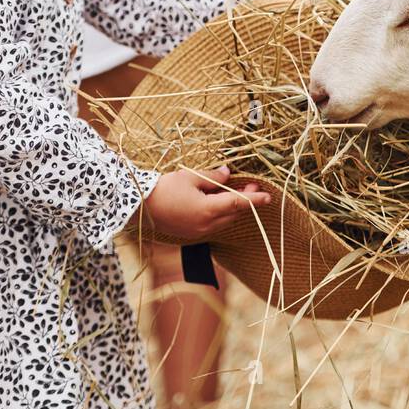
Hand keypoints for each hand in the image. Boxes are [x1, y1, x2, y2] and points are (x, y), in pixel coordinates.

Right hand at [128, 165, 269, 243]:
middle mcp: (206, 225)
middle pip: (233, 213)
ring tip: (232, 190)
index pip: (239, 204)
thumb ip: (213, 177)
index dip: (255, 199)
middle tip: (250, 184)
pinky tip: (214, 200)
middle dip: (244, 200)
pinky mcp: (191, 234)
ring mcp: (198, 232)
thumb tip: (228, 174)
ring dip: (231, 207)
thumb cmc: (164, 188)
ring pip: (224, 220)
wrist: (139, 207)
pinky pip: (212, 224)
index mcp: (208, 210)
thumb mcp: (190, 177)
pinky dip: (218, 213)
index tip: (269, 197)